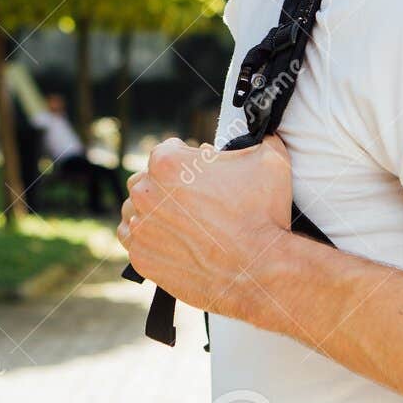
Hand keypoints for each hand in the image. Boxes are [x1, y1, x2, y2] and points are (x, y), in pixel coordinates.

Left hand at [117, 134, 292, 319]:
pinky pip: (132, 239)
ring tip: (179, 218)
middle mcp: (146, 192)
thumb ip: (260, 138)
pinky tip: (167, 237)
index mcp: (168, 162)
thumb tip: (263, 131)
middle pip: (148, 178)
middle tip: (193, 197)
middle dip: (167, 183)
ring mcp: (140, 226)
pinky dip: (146, 237)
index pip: (169, 149)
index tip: (202, 173)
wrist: (259, 271)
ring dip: (152, 209)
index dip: (189, 158)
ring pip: (135, 208)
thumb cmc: (263, 216)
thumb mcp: (270, 160)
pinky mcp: (141, 257)